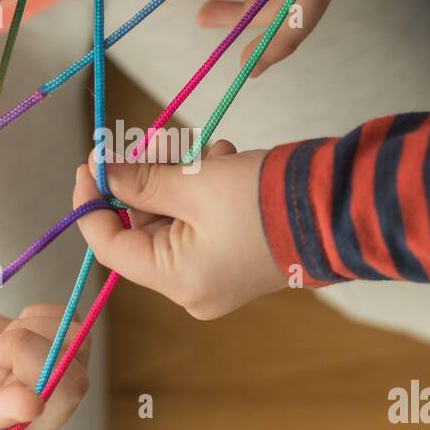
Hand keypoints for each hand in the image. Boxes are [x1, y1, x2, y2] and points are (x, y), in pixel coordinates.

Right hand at [0, 293, 92, 429]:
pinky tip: (23, 317)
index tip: (24, 396)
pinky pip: (81, 340)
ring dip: (44, 340)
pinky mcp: (60, 361)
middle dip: (33, 364)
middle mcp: (15, 428)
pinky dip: (58, 320)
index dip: (13, 416)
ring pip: (75, 370)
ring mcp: (43, 395)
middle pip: (58, 404)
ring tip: (0, 330)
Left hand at [73, 141, 284, 320]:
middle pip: (142, 230)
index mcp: (177, 281)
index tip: (91, 160)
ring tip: (207, 150)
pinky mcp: (237, 260)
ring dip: (177, 179)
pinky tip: (224, 160)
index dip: (92, 201)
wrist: (339, 208)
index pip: (109, 245)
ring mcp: (216, 278)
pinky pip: (200, 225)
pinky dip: (202, 190)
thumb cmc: (265, 199)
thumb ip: (140, 179)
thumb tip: (101, 171)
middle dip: (145, 180)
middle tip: (156, 140)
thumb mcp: (195, 182)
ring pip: (172, 221)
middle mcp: (192, 289)